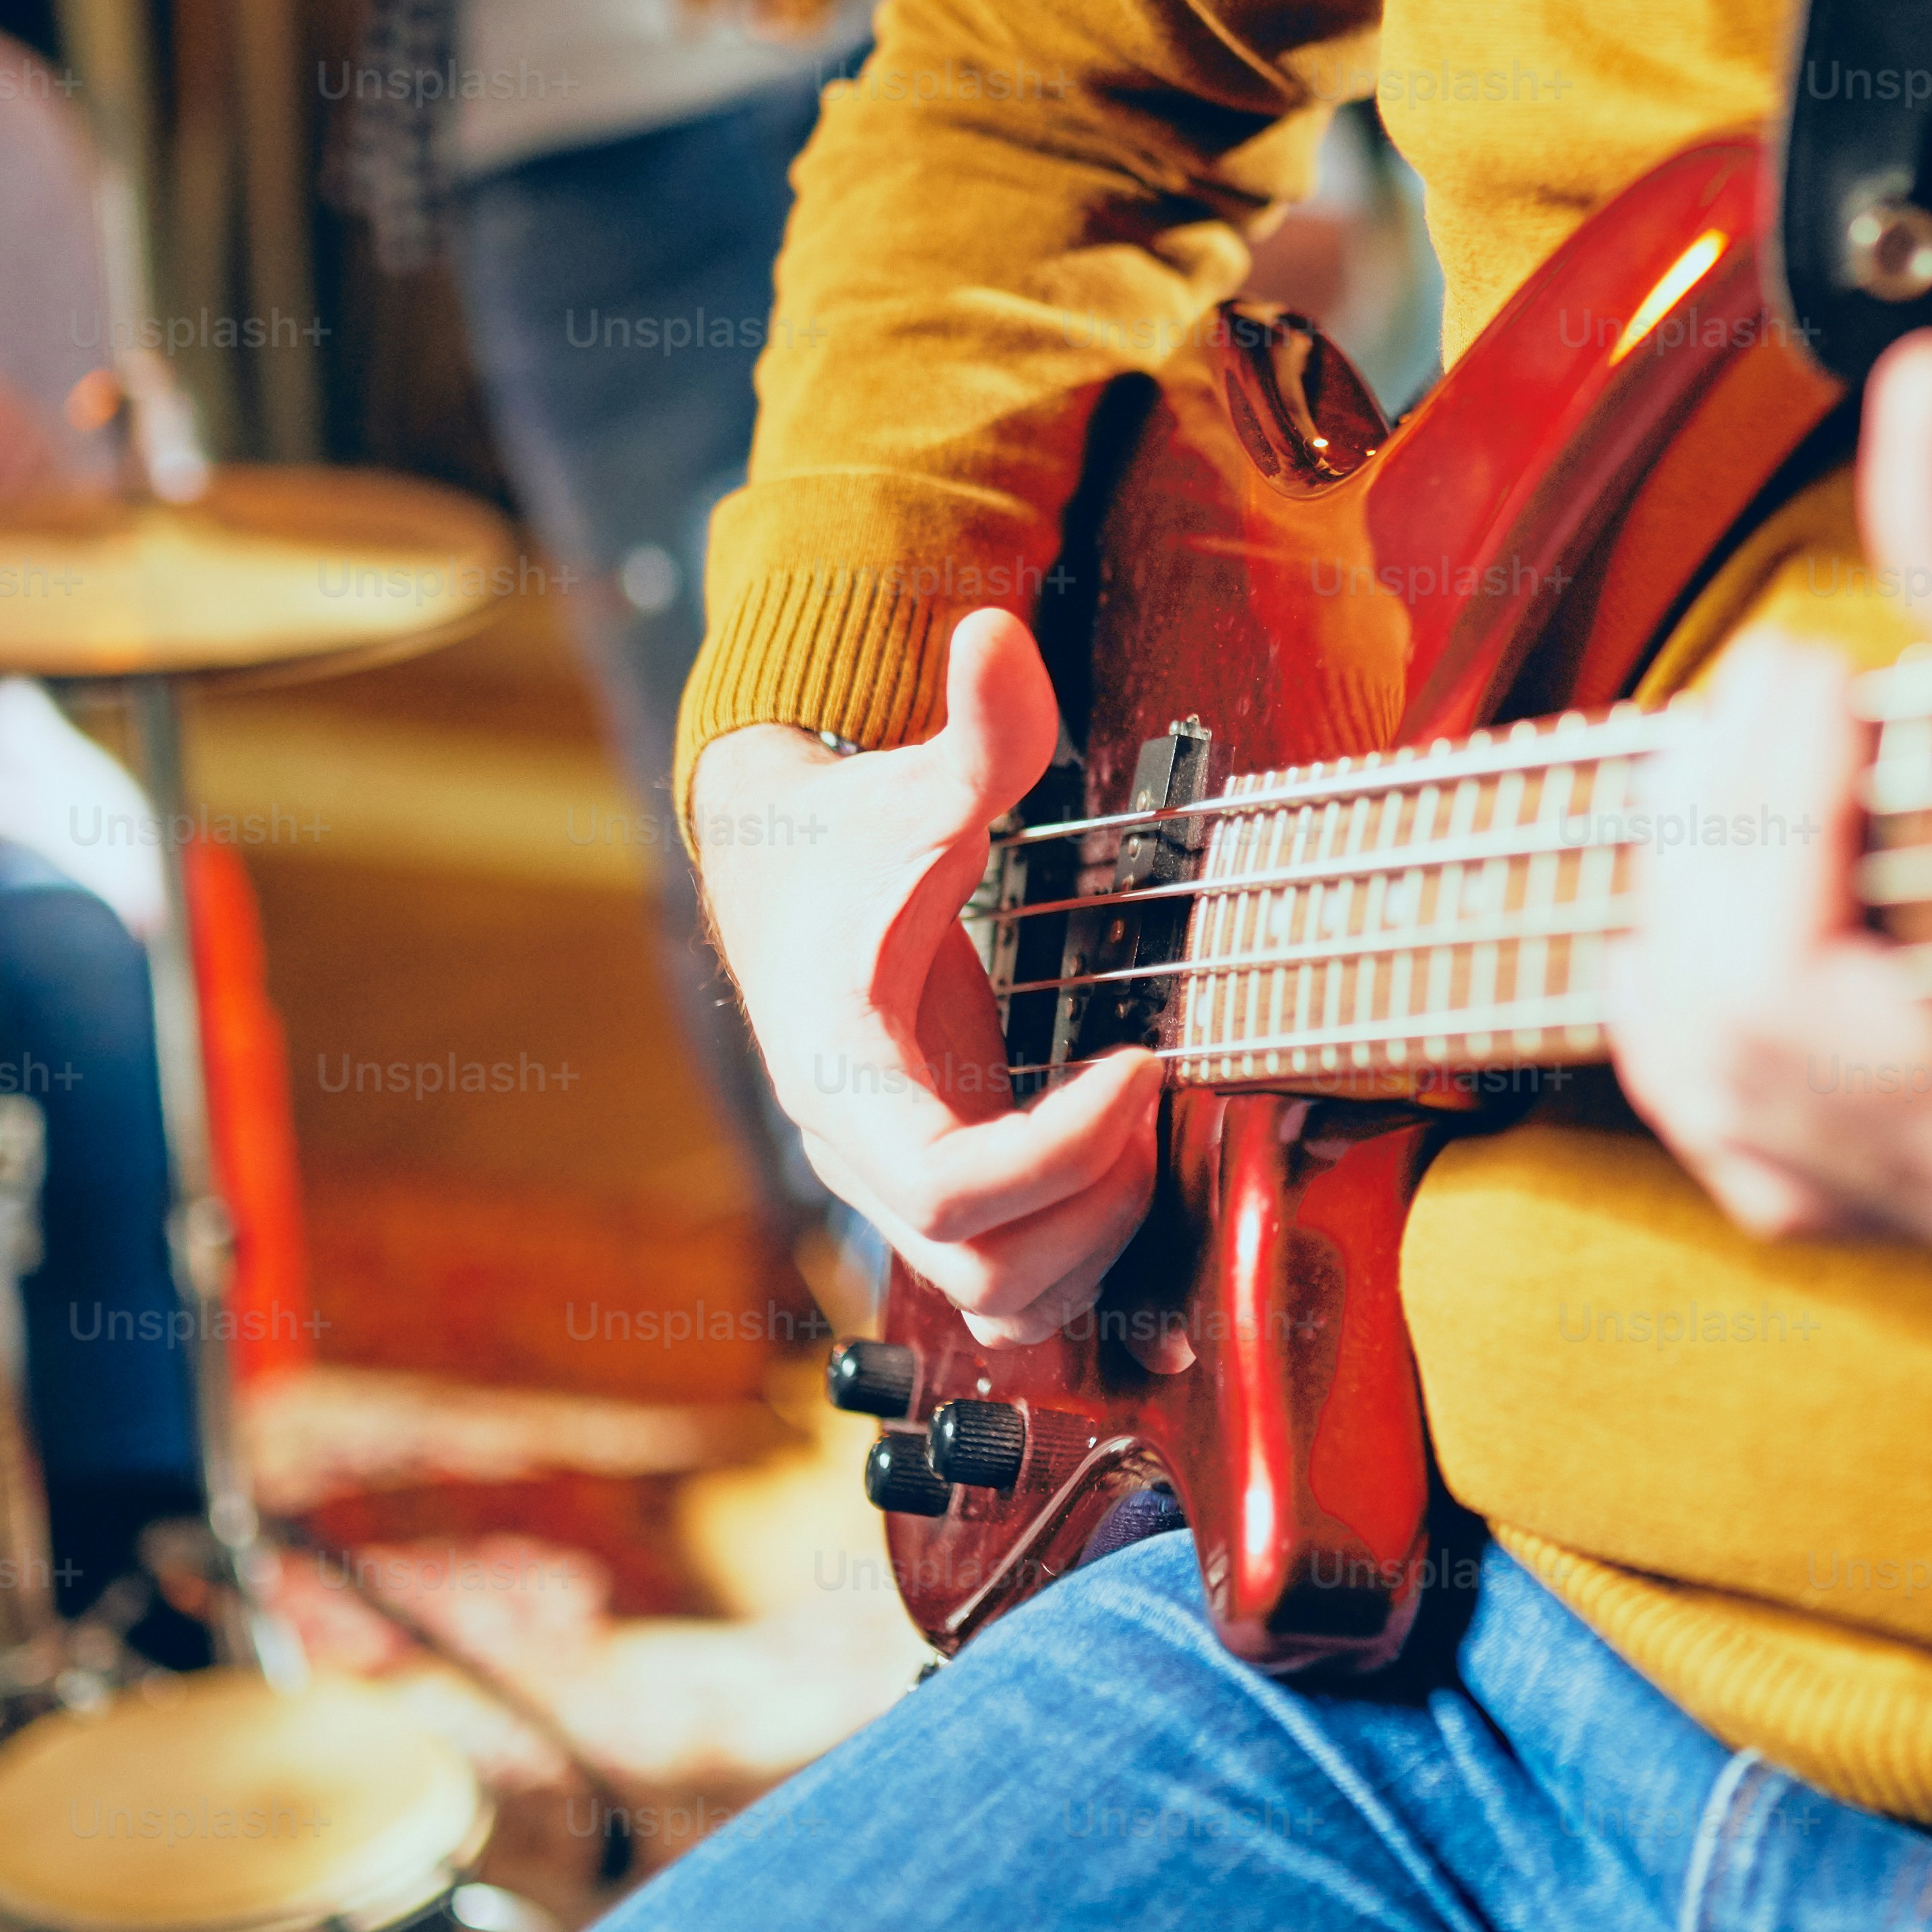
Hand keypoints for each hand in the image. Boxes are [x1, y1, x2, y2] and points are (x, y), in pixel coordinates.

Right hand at [694, 614, 1170, 1349]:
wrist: (782, 879)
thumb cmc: (848, 842)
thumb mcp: (911, 784)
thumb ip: (974, 729)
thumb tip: (994, 632)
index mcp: (843, 1070)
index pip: (946, 1184)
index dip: (1060, 1151)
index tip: (1137, 1064)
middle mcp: (861, 1151)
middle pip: (980, 1267)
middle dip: (1095, 1203)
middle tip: (1149, 1098)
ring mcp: (896, 1184)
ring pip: (998, 1299)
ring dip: (1094, 1246)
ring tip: (1141, 1134)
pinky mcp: (938, 1193)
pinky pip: (1005, 1285)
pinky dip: (1077, 1263)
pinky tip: (1129, 1176)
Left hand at [1605, 332, 1931, 1284]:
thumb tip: (1920, 377)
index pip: (1791, 994)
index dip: (1761, 814)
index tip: (1814, 662)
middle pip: (1725, 1042)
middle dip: (1706, 844)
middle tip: (1772, 685)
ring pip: (1708, 1099)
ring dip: (1674, 923)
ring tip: (1719, 763)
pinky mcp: (1930, 1204)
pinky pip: (1738, 1138)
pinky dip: (1690, 1016)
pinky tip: (1698, 893)